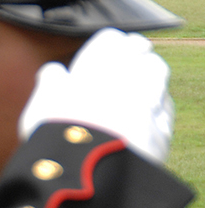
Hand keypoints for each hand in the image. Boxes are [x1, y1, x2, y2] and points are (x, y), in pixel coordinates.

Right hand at [19, 28, 172, 163]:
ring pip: (157, 71)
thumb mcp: (43, 100)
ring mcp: (150, 97)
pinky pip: (164, 104)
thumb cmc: (60, 129)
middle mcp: (130, 73)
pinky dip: (157, 102)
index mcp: (99, 61)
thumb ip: (50, 80)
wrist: (89, 169)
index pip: (109, 38)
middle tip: (126, 59)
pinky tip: (147, 109)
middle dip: (134, 52)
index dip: (106, 43)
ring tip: (138, 80)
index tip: (104, 48)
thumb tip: (53, 71)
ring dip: (150, 71)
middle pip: (139, 50)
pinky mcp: (162, 124)